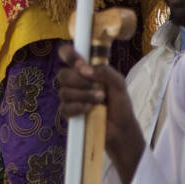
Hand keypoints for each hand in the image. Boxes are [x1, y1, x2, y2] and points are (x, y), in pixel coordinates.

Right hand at [57, 42, 145, 183]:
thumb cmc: (120, 104)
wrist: (121, 128)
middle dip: (79, 81)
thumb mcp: (119, 83)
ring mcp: (71, 98)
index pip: (68, 56)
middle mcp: (75, 82)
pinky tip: (89, 109)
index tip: (79, 62)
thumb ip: (105, 71)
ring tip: (100, 100)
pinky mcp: (70, 113)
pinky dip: (78, 107)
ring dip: (83, 95)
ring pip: (64, 92)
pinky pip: (64, 108)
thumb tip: (85, 69)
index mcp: (86, 70)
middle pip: (63, 74)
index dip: (68, 54)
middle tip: (97, 87)